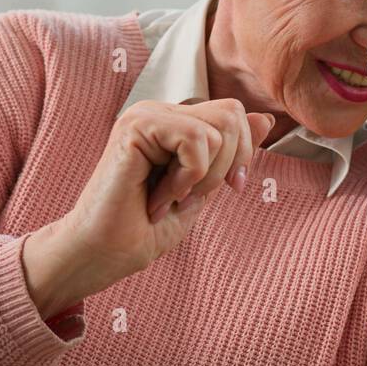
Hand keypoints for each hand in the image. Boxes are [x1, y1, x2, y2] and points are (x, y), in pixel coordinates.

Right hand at [23, 98, 274, 319]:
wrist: (102, 255)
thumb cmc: (144, 228)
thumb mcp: (204, 188)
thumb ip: (230, 152)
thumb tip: (264, 118)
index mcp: (175, 122)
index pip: (234, 113)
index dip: (242, 155)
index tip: (226, 189)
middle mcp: (160, 111)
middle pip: (232, 114)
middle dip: (225, 167)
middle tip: (189, 196)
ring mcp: (145, 114)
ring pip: (219, 128)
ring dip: (204, 177)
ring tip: (169, 197)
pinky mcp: (135, 125)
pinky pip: (196, 140)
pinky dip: (187, 178)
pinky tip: (157, 196)